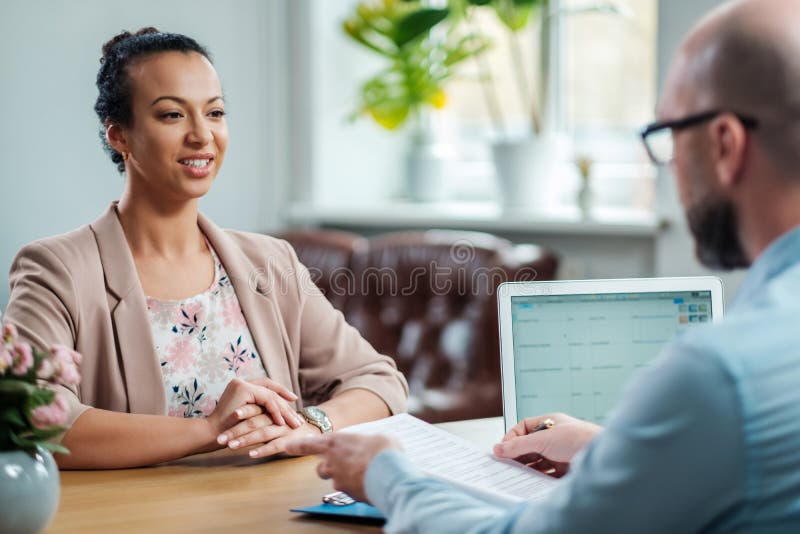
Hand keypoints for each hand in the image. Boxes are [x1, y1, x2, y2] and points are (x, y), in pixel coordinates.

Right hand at [208, 378, 302, 446]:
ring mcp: (241, 384)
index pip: (266, 385)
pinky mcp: (243, 389)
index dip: (281, 391)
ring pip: (270, 395)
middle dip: (286, 404)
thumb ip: (259, 409)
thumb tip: (281, 411)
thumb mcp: (248, 417)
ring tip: (294, 423)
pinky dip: (275, 411)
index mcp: (241, 386)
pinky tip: (281, 422)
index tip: (293, 399)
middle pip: (270, 390)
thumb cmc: (229, 431)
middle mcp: (241, 382)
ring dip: (284, 410)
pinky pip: (266, 399)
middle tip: (298, 416)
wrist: (212, 435)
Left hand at [226, 419, 321, 457]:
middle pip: (255, 421)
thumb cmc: (288, 425)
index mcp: (273, 410)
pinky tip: (250, 454)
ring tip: (230, 446)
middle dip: (235, 430)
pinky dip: (262, 449)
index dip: (242, 411)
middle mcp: (278, 418)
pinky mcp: (290, 441)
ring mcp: (284, 429)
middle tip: (220, 438)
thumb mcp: (273, 416)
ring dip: (245, 439)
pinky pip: (275, 445)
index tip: (226, 417)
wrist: (313, 431)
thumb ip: (259, 414)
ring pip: (262, 433)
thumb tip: (234, 417)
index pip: (255, 408)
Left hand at [285, 433, 400, 501]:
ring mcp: (338, 479)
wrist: (389, 473)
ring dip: (345, 477)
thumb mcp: (376, 437)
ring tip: (363, 473)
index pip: (308, 444)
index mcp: (335, 443)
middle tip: (345, 463)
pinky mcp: (346, 493)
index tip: (287, 447)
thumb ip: (366, 442)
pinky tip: (369, 482)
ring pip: (336, 480)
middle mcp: (331, 462)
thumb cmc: (382, 451)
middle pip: (321, 467)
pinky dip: (356, 486)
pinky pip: (349, 490)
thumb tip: (372, 445)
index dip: (297, 446)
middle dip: (329, 467)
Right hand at [493, 413, 601, 477]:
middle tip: (506, 463)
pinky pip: (546, 473)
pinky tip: (532, 480)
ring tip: (516, 473)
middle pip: (529, 445)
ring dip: (526, 466)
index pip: (523, 428)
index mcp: (549, 423)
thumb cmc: (579, 439)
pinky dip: (537, 476)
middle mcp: (554, 437)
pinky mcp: (564, 469)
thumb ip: (519, 445)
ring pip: (536, 460)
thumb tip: (499, 448)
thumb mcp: (542, 439)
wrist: (604, 458)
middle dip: (517, 454)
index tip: (502, 449)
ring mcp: (559, 453)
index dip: (511, 438)